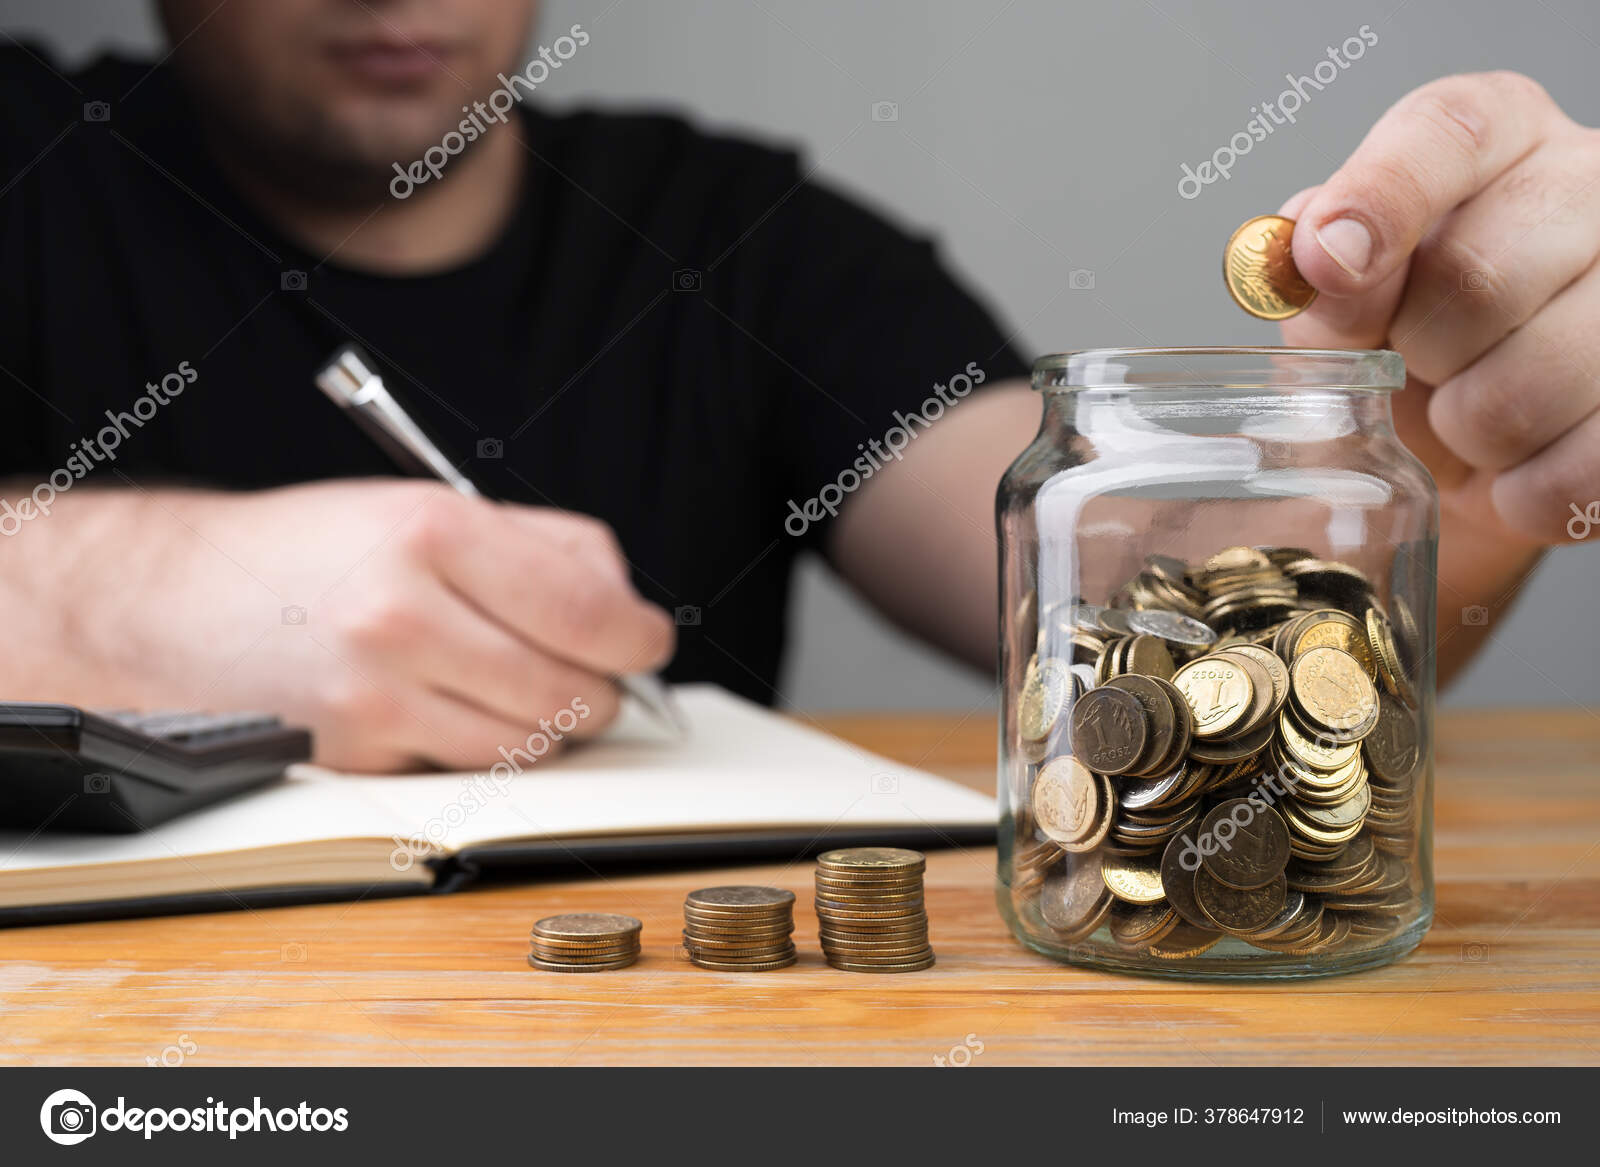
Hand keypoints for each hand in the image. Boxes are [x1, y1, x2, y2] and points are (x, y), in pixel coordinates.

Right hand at [70, 481, 674, 769]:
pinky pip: (469, 766)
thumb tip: (627, 608)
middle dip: (601, 689)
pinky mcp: (358, 753)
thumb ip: (543, 546)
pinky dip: (483, 745)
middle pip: (572, 688)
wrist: (173, 604)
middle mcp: (403, 614)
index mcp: (433, 532)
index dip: (639, 637)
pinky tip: (454, 706)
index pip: (589, 609)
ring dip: (550, 725)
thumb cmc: (313, 552)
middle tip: (593, 673)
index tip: (646, 641)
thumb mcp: (425, 507)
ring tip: (524, 686)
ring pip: (531, 742)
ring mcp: (377, 693)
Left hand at [1278, 71, 1599, 550]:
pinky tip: (1516, 468)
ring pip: (1534, 382)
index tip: (1326, 259)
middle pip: (1479, 276)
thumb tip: (1315, 255)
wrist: (1478, 446)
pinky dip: (1525, 492)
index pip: (1449, 132)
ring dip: (1471, 430)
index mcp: (1499, 137)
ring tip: (1469, 415)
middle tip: (1419, 366)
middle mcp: (1590, 184)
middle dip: (1419, 352)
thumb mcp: (1343, 306)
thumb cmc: (1407, 348)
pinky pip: (1581, 466)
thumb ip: (1324, 279)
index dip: (1382, 196)